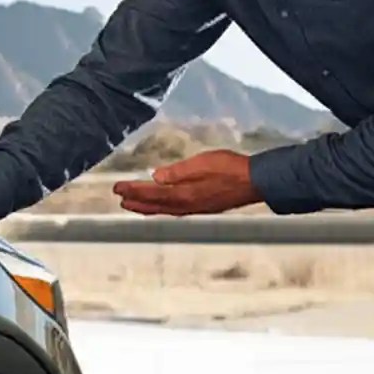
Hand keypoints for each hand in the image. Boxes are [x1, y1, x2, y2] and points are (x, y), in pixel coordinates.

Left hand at [113, 149, 260, 215]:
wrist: (256, 181)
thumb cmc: (229, 167)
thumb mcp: (201, 163)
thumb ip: (178, 172)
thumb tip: (155, 178)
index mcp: (184, 194)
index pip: (152, 193)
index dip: (133, 191)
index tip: (117, 188)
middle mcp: (187, 205)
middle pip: (156, 206)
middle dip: (137, 202)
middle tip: (120, 199)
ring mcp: (196, 208)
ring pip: (165, 210)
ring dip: (147, 207)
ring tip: (133, 205)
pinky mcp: (203, 206)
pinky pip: (175, 210)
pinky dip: (162, 208)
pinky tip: (163, 205)